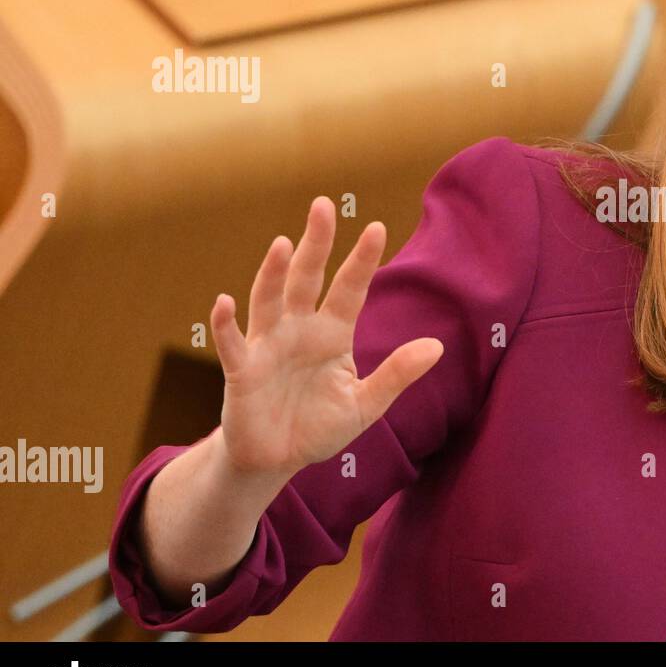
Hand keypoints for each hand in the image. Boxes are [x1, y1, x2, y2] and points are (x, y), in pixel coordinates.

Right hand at [210, 197, 443, 477]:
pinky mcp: (242, 372)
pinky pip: (232, 344)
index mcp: (332, 334)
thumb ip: (397, 374)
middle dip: (315, 243)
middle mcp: (299, 330)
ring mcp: (268, 346)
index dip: (362, 260)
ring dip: (273, 273)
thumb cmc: (319, 427)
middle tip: (323, 205)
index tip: (378, 227)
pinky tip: (226, 301)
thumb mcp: (366, 404)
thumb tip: (438, 346)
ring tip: (282, 243)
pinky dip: (226, 324)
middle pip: (307, 278)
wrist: (278, 461)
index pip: (350, 289)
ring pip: (269, 301)